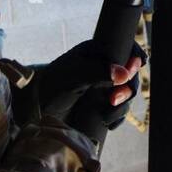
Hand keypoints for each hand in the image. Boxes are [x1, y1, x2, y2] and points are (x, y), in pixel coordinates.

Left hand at [15, 39, 143, 124]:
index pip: (125, 48)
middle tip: (113, 99)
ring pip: (126, 95)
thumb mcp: (72, 77)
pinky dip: (116, 118)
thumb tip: (124, 73)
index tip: (138, 65)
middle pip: (130, 75)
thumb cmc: (49, 87)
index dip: (135, 56)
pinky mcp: (100, 106)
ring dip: (121, 106)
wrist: (33, 111)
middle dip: (127, 88)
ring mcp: (103, 88)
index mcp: (96, 53)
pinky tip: (106, 122)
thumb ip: (97, 72)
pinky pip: (119, 111)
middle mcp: (102, 69)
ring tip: (105, 114)